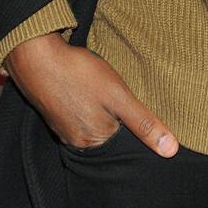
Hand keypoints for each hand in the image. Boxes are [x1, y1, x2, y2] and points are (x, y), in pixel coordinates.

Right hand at [4, 31, 178, 156]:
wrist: (37, 57)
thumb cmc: (79, 74)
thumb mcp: (118, 96)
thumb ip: (143, 123)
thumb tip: (170, 150)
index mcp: (95, 142)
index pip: (126, 143)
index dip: (136, 126)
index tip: (137, 109)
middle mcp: (78, 142)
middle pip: (108, 135)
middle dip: (118, 121)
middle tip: (120, 97)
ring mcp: (64, 129)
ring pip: (93, 125)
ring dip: (101, 112)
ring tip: (105, 94)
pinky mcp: (54, 114)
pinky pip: (78, 116)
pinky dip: (86, 106)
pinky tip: (88, 92)